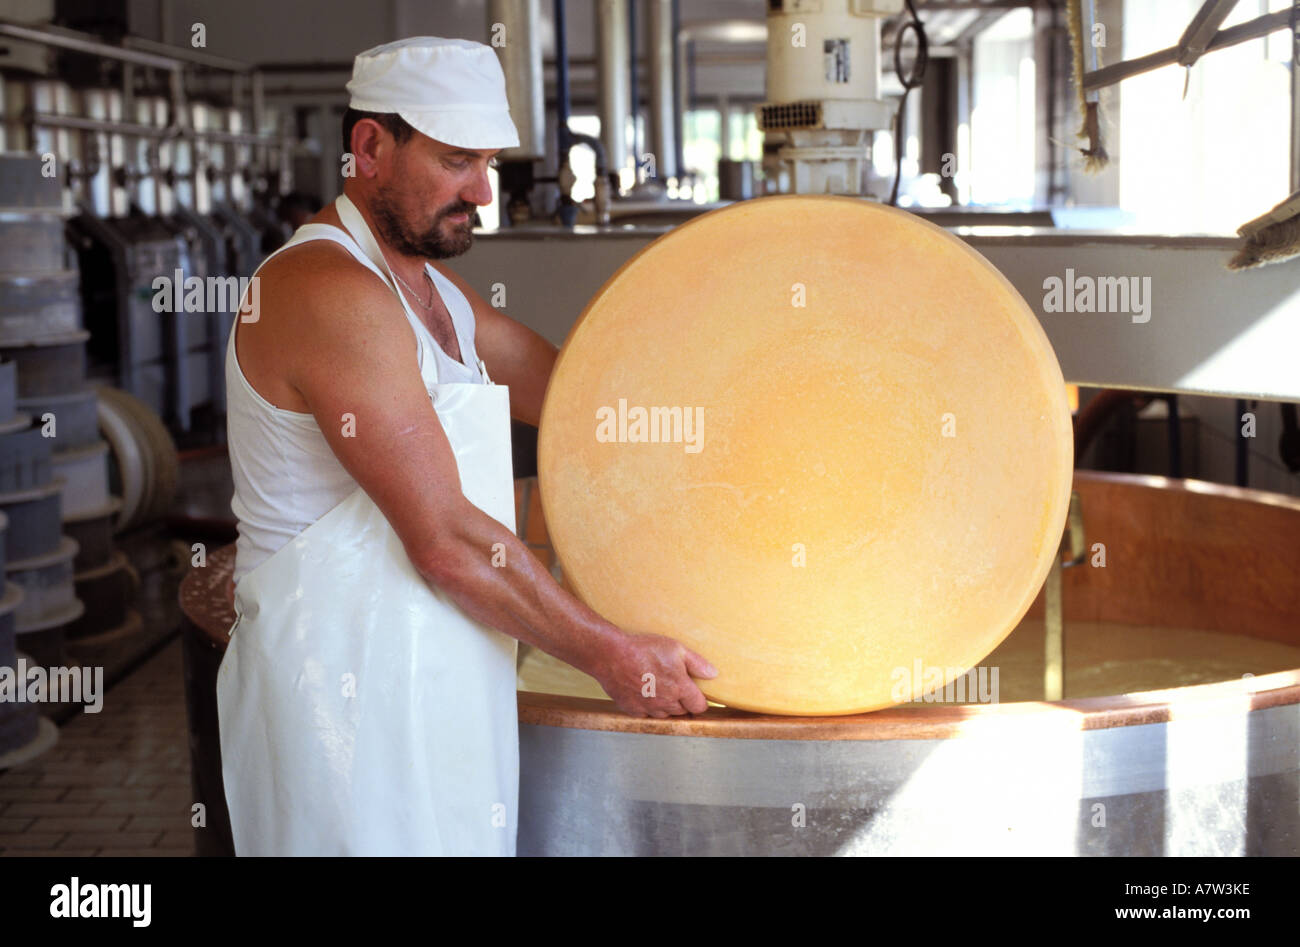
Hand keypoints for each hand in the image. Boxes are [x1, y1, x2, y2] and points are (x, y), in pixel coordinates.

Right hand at [592, 631, 717, 717]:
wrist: (612, 656)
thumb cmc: (643, 650)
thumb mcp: (676, 648)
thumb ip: (697, 663)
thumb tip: (712, 674)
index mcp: (680, 688)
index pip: (699, 706)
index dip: (699, 700)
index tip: (696, 693)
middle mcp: (666, 703)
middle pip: (682, 711)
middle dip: (683, 701)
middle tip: (675, 685)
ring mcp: (649, 708)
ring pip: (665, 714)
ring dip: (666, 705)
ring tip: (659, 687)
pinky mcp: (633, 710)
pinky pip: (646, 714)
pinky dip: (648, 706)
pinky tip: (644, 692)